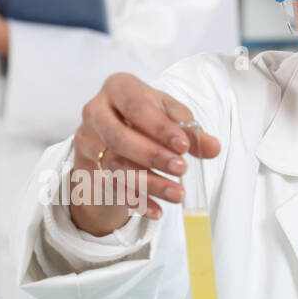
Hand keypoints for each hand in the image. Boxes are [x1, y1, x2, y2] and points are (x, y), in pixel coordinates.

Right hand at [68, 72, 220, 235]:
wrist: (110, 134)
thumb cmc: (143, 117)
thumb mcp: (167, 116)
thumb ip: (189, 130)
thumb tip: (213, 148)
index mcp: (117, 88)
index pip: (137, 106)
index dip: (160, 127)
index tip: (184, 146)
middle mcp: (95, 112)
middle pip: (118, 137)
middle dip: (152, 156)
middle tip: (181, 169)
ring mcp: (86, 142)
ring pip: (115, 167)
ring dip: (149, 183)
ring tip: (177, 194)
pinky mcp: (84, 169)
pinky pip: (110, 189)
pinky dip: (136, 202)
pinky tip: (157, 210)